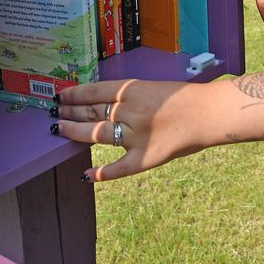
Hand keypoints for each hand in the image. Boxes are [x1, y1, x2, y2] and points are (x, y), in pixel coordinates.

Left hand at [53, 79, 213, 181]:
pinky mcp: (146, 157)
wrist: (209, 113)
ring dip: (76, 132)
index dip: (74, 94)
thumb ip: (131, 97)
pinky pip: (120, 168)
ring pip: (98, 133)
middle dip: (71, 112)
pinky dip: (102, 173)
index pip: (94, 91)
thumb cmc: (186, 98)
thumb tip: (104, 103)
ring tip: (60, 130)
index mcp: (133, 89)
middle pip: (92, 111)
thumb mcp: (154, 88)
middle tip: (54, 113)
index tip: (60, 95)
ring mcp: (136, 134)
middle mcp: (130, 110)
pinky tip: (86, 175)